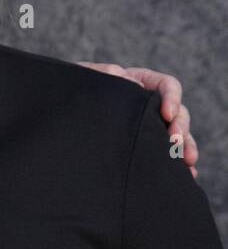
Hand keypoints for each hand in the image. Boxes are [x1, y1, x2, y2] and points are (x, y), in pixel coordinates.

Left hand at [77, 62, 196, 177]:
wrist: (61, 112)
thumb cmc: (75, 89)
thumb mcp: (85, 77)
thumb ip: (104, 73)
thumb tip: (127, 78)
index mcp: (140, 82)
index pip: (167, 85)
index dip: (172, 98)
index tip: (166, 114)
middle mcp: (150, 104)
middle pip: (178, 113)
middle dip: (181, 128)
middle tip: (174, 142)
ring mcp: (151, 125)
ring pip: (180, 135)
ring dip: (186, 147)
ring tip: (187, 162)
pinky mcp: (147, 144)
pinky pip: (171, 154)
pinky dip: (181, 164)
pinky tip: (187, 174)